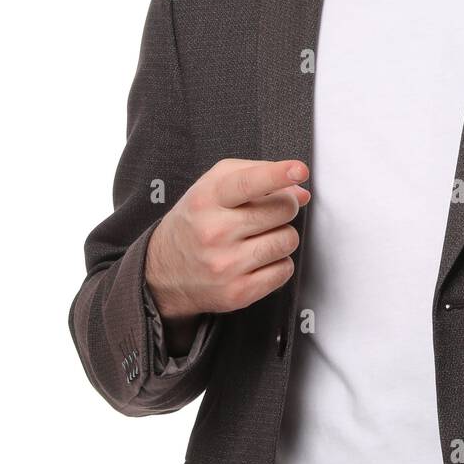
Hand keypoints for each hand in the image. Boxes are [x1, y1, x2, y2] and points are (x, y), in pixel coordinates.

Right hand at [145, 158, 309, 322]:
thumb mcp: (214, 184)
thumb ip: (259, 174)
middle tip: (266, 213)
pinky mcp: (238, 293)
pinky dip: (278, 263)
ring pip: (288, 240)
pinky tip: (257, 260)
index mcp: (208, 199)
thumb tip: (301, 192)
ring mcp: (226, 265)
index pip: (247, 183)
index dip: (277, 175)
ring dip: (282, 236)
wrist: (162, 271)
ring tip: (259, 237)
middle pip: (282, 210)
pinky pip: (284, 270)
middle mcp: (214, 232)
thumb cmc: (196, 220)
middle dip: (284, 207)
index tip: (299, 170)